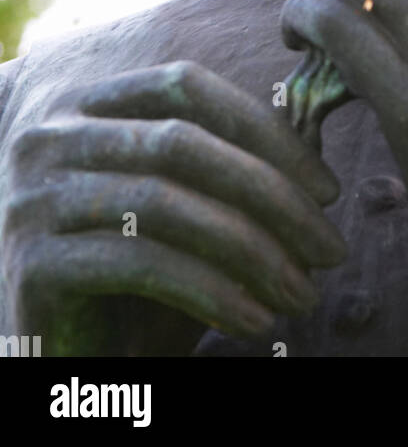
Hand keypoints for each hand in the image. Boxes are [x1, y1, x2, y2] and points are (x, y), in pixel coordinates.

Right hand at [2, 61, 345, 355]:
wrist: (67, 366)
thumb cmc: (138, 287)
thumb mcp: (189, 214)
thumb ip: (233, 169)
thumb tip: (318, 144)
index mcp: (85, 104)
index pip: (187, 87)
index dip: (267, 132)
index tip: (329, 190)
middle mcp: (48, 136)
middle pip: (182, 141)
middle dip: (273, 196)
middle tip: (331, 250)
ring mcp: (31, 196)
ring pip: (166, 202)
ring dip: (253, 251)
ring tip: (303, 295)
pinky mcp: (30, 263)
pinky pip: (143, 264)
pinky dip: (213, 291)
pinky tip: (257, 322)